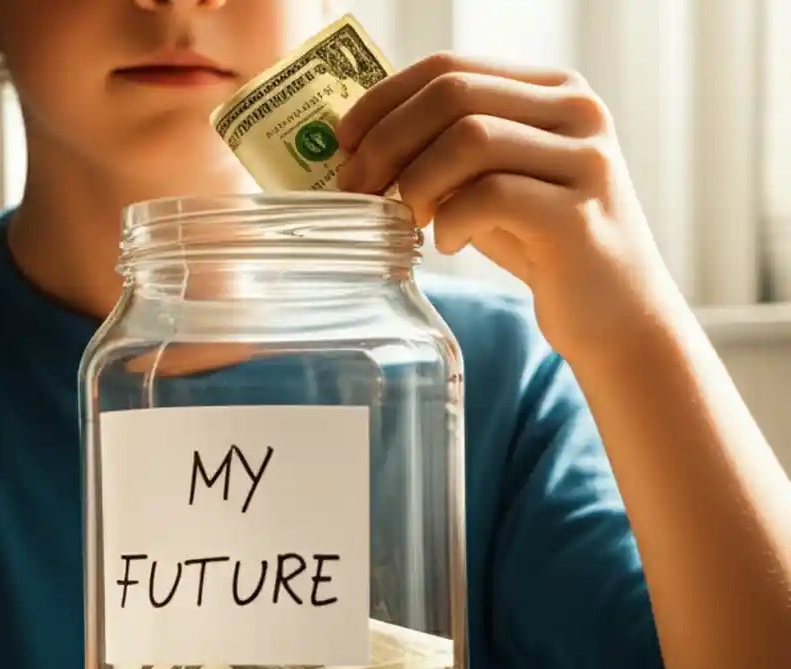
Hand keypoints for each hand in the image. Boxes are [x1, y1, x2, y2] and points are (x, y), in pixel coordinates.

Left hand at [336, 52, 682, 364]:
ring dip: (416, 180)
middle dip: (387, 140)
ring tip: (407, 218)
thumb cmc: (539, 242)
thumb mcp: (492, 179)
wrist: (615, 312)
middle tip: (355, 187)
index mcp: (553, 89)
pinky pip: (491, 196)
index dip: (384, 99)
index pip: (450, 67)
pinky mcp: (579, 216)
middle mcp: (578, 111)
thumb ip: (445, 149)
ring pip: (470, 138)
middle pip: (454, 93)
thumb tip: (357, 141)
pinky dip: (450, 220)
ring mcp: (585, 161)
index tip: (344, 141)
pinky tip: (446, 243)